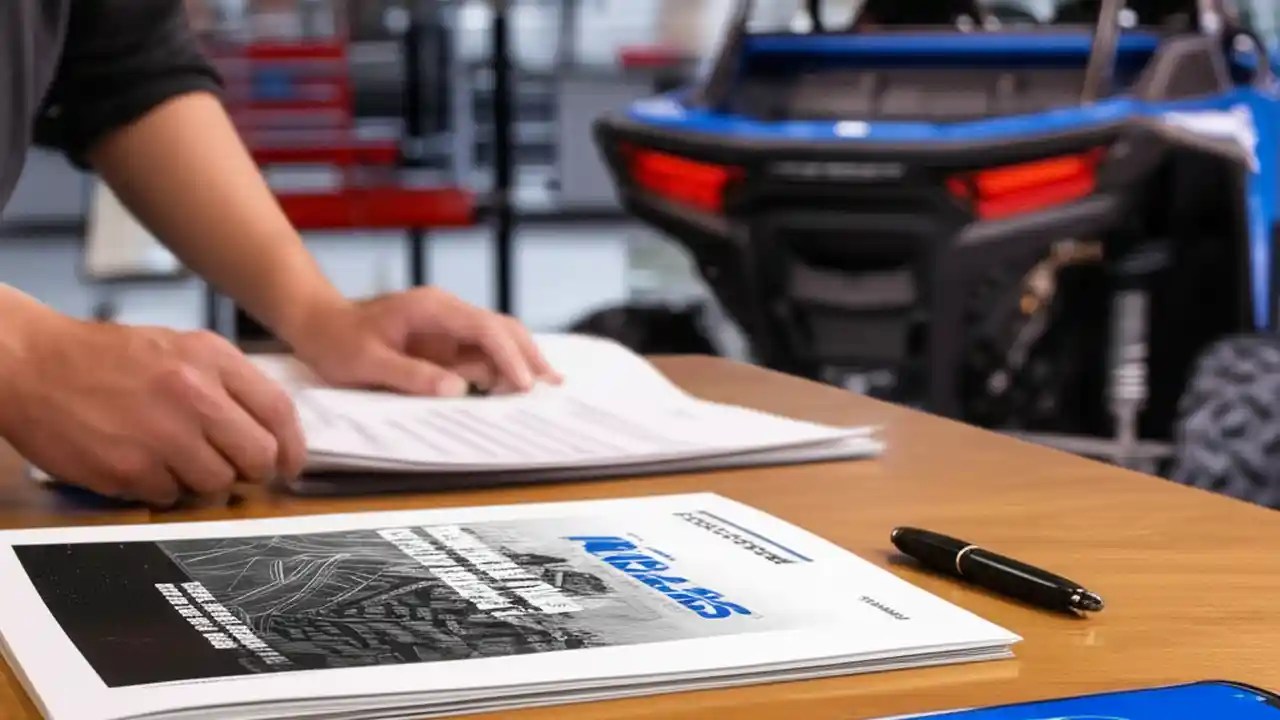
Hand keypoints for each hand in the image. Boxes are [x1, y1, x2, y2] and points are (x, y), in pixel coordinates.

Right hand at [0, 293, 305, 506]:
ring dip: (204, 483)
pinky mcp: (130, 470)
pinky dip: (162, 489)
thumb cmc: (107, 358)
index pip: (279, 411)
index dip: (292, 447)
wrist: (33, 364)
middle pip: (258, 457)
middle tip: (234, 470)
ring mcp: (163, 436)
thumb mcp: (179, 348)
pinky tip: (142, 464)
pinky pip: (171, 497)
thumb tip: (270, 429)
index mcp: (211, 359)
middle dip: (252, 471)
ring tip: (175, 460)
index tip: (290, 466)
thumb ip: (227, 383)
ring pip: (218, 484)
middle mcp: (195, 396)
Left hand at [283, 287, 560, 396]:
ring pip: (497, 340)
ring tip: (545, 387)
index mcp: (433, 309)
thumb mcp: (367, 363)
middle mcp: (447, 313)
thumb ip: (412, 376)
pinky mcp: (444, 343)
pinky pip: (480, 353)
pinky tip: (516, 385)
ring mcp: (447, 328)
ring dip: (520, 362)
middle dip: (528, 355)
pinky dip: (501, 368)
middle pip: (501, 328)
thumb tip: (458, 388)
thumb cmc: (337, 340)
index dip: (509, 357)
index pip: (485, 329)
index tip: (524, 384)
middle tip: (552, 385)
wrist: (317, 324)